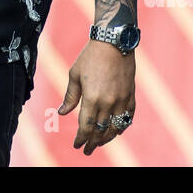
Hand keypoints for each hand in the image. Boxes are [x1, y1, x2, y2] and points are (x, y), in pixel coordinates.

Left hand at [57, 40, 135, 155]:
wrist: (114, 42)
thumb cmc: (90, 56)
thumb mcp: (74, 74)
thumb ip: (70, 96)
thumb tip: (62, 112)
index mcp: (92, 98)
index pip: (86, 126)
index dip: (81, 138)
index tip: (77, 145)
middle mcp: (108, 102)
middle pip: (100, 131)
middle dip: (92, 142)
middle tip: (86, 150)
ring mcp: (121, 100)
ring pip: (115, 128)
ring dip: (107, 138)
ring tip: (99, 143)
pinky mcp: (130, 95)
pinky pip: (128, 117)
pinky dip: (122, 127)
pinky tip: (117, 131)